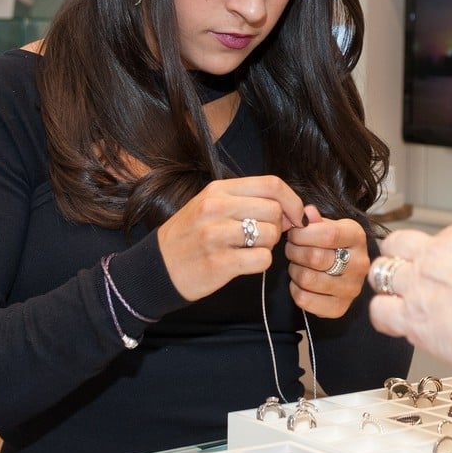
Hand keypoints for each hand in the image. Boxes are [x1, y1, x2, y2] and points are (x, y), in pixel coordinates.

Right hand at [156, 175, 305, 300]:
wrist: (156, 268)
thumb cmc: (191, 235)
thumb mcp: (212, 206)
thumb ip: (249, 201)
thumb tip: (294, 210)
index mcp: (218, 190)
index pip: (271, 184)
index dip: (292, 200)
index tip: (296, 216)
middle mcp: (216, 208)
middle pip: (274, 210)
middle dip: (278, 226)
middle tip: (263, 236)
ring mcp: (215, 235)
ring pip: (271, 234)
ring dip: (268, 245)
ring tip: (249, 248)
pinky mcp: (218, 262)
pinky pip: (262, 259)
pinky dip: (260, 263)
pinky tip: (244, 262)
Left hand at [285, 205, 368, 317]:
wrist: (344, 269)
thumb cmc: (331, 243)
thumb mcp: (326, 224)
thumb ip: (314, 219)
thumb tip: (306, 213)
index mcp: (357, 237)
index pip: (328, 234)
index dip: (303, 233)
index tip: (293, 233)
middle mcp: (359, 264)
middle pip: (315, 257)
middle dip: (294, 250)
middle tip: (291, 247)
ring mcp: (352, 288)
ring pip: (307, 278)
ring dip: (293, 269)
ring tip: (296, 263)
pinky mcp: (339, 308)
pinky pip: (304, 299)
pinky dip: (295, 289)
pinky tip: (300, 282)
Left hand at [367, 224, 451, 367]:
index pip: (435, 240)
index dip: (435, 259)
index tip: (443, 273)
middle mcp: (437, 255)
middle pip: (398, 244)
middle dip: (399, 258)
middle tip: (408, 276)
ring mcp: (420, 284)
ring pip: (381, 273)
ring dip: (388, 287)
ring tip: (399, 301)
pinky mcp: (411, 318)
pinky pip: (378, 311)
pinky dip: (383, 317)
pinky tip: (395, 324)